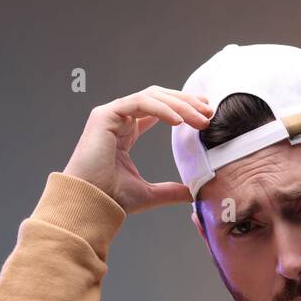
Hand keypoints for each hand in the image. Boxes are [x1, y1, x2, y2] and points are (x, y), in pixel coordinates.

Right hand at [63, 86, 213, 214]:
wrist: (91, 203)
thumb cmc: (112, 199)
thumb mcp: (150, 194)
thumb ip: (171, 190)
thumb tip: (192, 194)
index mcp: (126, 133)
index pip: (157, 110)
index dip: (182, 108)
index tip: (205, 114)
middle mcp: (118, 120)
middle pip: (157, 99)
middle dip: (185, 102)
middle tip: (209, 111)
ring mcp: (110, 115)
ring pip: (151, 97)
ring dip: (179, 104)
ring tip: (201, 118)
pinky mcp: (105, 115)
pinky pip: (139, 103)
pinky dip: (162, 109)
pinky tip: (179, 121)